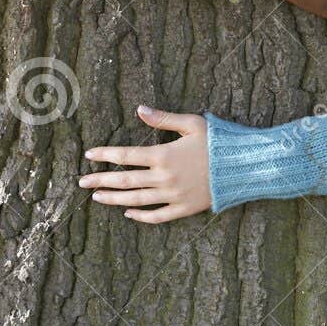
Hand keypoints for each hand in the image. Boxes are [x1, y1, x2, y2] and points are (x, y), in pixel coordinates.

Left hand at [79, 105, 210, 223]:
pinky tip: (129, 213)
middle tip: (82, 182)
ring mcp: (173, 195)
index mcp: (164, 155)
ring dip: (114, 199)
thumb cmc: (219, 141)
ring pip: (136, 200)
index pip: (126, 156)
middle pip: (125, 181)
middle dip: (101, 181)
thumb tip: (140, 109)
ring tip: (97, 198)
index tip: (89, 155)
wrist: (244, 167)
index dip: (105, 155)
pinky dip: (141, 216)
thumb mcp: (192, 123)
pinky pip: (158, 216)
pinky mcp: (184, 208)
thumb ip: (163, 119)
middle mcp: (164, 178)